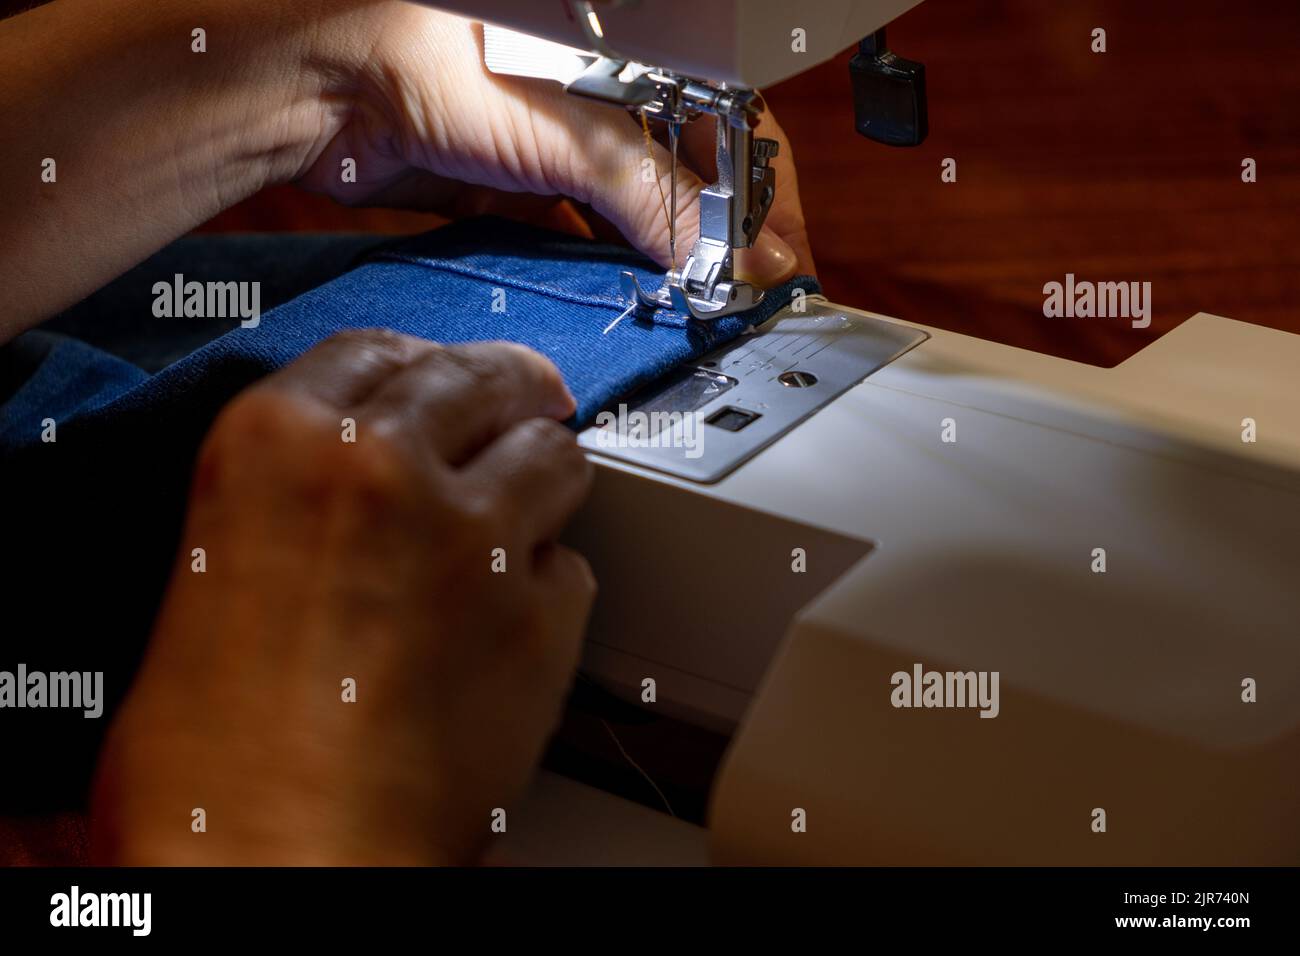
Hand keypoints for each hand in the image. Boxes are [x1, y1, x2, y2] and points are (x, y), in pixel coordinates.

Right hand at [91, 332, 595, 864]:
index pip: (377, 349)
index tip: (445, 372)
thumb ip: (285, 499)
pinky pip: (575, 566)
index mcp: (275, 444)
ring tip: (530, 512)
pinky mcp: (541, 613)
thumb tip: (342, 480)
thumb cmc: (211, 762)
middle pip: (481, 377)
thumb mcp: (208, 576)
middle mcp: (382, 467)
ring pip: (552, 452)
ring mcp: (473, 535)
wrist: (280, 864)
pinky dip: (555, 585)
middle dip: (508, 389)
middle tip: (526, 403)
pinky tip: (519, 621)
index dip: (421, 361)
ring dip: (544, 476)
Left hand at [294, 4, 814, 285]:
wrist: (330, 91)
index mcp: (630, 54)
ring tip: (689, 301)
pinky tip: (625, 292)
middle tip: (737, 290)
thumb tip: (712, 250)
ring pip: (629, 208)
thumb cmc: (438, 60)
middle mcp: (598, 95)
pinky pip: (575, 233)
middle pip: (682, 171)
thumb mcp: (569, 128)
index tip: (775, 252)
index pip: (725, 120)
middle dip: (712, 232)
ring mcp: (554, 143)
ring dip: (659, 256)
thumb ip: (649, 190)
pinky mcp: (514, 185)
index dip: (756, 189)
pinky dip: (601, 264)